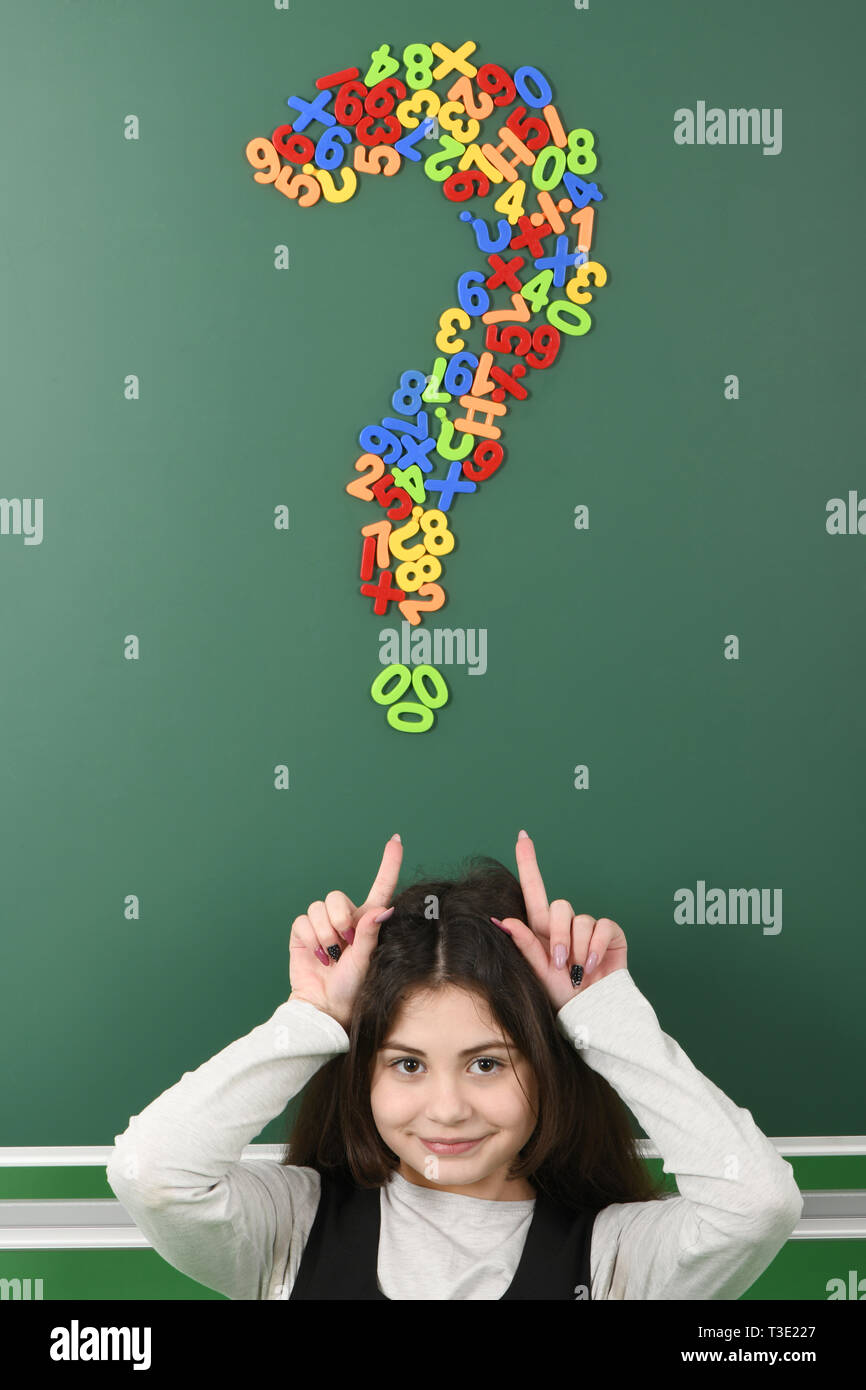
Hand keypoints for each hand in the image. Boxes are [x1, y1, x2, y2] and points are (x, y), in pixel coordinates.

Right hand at [288, 836, 402, 1030]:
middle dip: (339, 921)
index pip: (380, 887)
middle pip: (337, 897)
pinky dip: (309, 938)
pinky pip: (303, 920)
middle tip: (343, 946)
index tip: (396, 840)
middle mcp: (346, 919)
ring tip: (330, 955)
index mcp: (368, 922)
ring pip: (319, 908)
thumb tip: (382, 908)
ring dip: (324, 933)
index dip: (388, 864)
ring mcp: (323, 925)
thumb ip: (370, 934)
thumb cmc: (351, 990)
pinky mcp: (304, 932)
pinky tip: (316, 955)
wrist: (322, 1007)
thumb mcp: (366, 962)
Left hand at [495, 831, 627, 1011]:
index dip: (528, 862)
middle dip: (558, 935)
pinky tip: (592, 965)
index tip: (522, 835)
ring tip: (577, 970)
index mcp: (542, 930)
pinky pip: (602, 926)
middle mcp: (564, 924)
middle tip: (560, 962)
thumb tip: (502, 919)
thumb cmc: (561, 995)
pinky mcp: (609, 933)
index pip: (534, 890)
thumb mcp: (538, 971)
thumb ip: (524, 944)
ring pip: (580, 919)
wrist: (591, 1012)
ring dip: (577, 947)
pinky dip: (595, 946)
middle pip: (559, 905)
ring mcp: (588, 928)